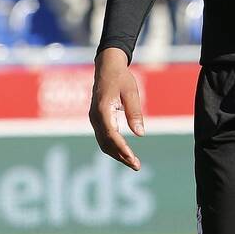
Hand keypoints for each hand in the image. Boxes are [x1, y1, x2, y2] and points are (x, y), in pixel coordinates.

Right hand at [90, 48, 144, 170]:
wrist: (107, 67)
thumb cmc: (121, 78)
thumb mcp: (131, 92)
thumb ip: (135, 113)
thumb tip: (140, 134)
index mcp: (103, 109)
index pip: (111, 134)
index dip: (121, 148)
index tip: (132, 158)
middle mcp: (95, 117)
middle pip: (106, 142)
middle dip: (121, 156)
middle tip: (137, 166)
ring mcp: (94, 119)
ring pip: (103, 143)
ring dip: (117, 154)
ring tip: (133, 163)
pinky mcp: (96, 120)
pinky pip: (103, 138)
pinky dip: (113, 147)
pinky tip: (124, 153)